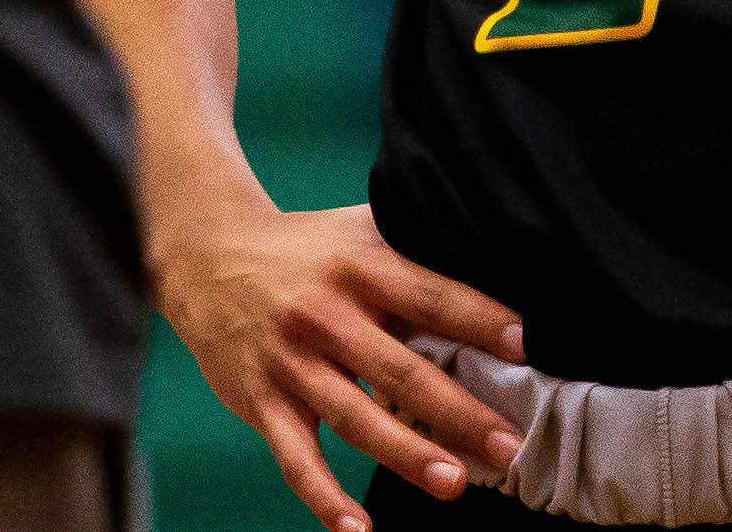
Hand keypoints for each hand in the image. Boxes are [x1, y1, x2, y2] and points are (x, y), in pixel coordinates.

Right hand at [154, 198, 524, 531]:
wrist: (204, 255)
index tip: (526, 345)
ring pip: (353, 416)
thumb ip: (413, 245)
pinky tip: (358, 530)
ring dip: (405, 453)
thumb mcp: (356, 228)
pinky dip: (323, 497)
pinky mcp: (263, 400)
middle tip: (508, 445)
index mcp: (357, 265)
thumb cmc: (304, 249)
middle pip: (397, 367)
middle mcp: (323, 313)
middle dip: (456, 411)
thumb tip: (499, 257)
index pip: (426, 293)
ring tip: (453, 483)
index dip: (476, 317)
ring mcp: (290, 361)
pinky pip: (295, 457)